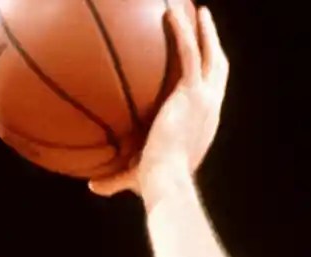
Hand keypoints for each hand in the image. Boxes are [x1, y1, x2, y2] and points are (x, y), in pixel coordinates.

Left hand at [89, 6, 228, 197]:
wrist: (166, 181)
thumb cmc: (152, 186)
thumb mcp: (135, 177)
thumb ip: (115, 179)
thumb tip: (93, 186)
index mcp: (202, 123)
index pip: (209, 93)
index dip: (207, 75)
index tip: (199, 61)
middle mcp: (210, 108)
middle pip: (218, 67)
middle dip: (212, 43)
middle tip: (203, 23)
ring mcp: (205, 99)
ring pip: (210, 55)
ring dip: (204, 30)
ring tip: (195, 10)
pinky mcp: (193, 94)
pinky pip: (189, 53)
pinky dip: (183, 32)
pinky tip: (170, 15)